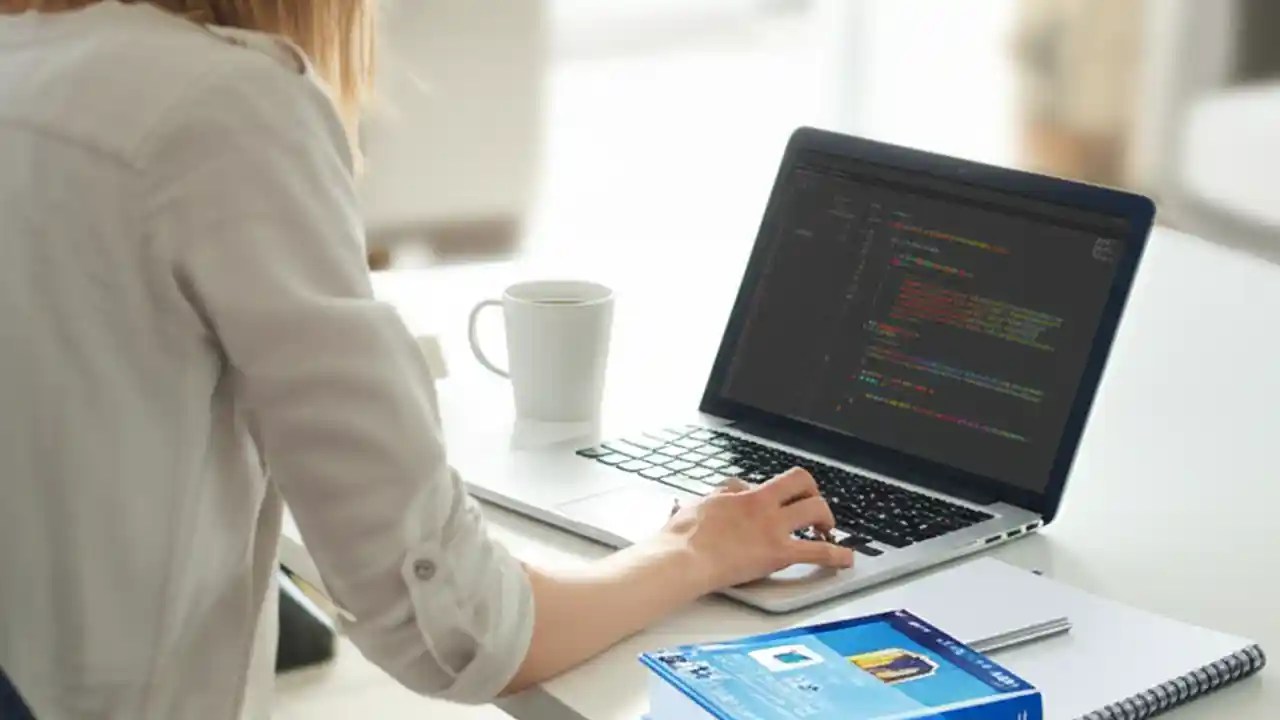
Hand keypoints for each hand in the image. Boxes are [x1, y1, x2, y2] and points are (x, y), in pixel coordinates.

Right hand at [662, 467, 854, 593]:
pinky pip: (818, 552)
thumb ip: (724, 495)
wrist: (682, 558)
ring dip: (827, 520)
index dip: (796, 487)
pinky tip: (846, 559)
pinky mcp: (778, 554)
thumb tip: (733, 490)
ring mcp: (774, 529)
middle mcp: (765, 507)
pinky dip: (837, 555)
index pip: (781, 479)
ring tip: (826, 532)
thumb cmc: (684, 535)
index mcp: (747, 495)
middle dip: (813, 497)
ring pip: (817, 511)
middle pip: (804, 485)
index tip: (798, 498)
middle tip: (813, 513)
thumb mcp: (702, 503)